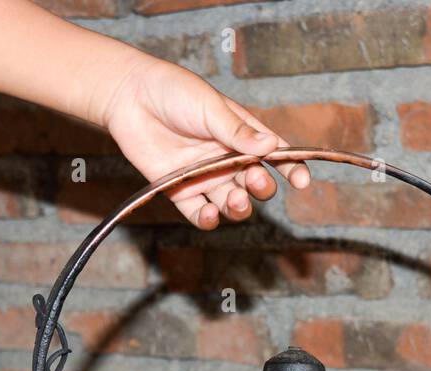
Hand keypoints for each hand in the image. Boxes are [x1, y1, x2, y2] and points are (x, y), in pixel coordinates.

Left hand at [99, 55, 309, 229]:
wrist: (128, 97)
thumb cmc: (172, 91)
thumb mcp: (210, 106)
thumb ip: (238, 131)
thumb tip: (271, 145)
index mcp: (241, 134)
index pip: (274, 155)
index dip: (292, 169)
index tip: (302, 181)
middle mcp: (227, 159)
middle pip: (255, 184)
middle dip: (261, 187)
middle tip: (253, 180)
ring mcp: (205, 177)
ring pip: (232, 203)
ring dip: (239, 207)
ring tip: (235, 200)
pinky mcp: (181, 191)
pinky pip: (200, 214)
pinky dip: (209, 220)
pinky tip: (211, 214)